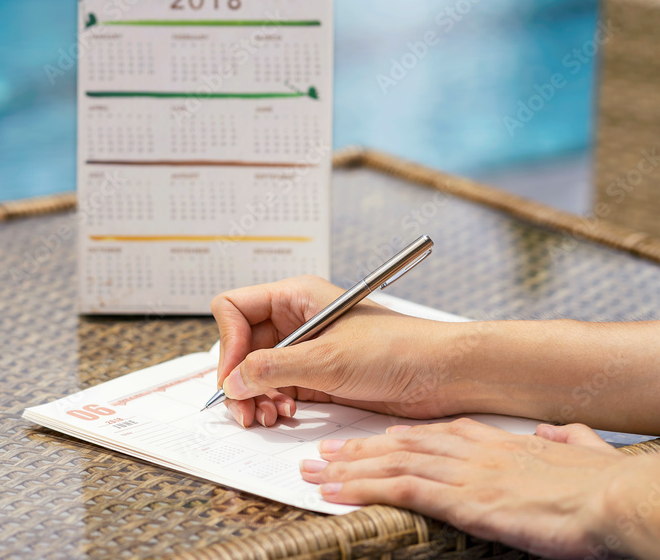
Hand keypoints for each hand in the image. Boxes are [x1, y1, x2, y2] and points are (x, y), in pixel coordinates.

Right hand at [211, 275, 463, 427]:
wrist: (442, 374)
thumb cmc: (396, 350)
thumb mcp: (328, 359)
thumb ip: (273, 369)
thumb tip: (232, 381)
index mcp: (294, 297)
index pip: (234, 309)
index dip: (228, 342)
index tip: (234, 375)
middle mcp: (294, 321)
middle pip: (241, 346)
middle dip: (238, 379)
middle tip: (243, 410)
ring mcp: (304, 350)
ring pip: (255, 371)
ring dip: (253, 396)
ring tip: (266, 417)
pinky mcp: (316, 377)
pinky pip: (276, 389)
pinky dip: (272, 404)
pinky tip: (284, 415)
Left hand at [299, 419, 629, 557]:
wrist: (616, 497)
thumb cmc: (604, 483)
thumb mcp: (582, 451)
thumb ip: (562, 439)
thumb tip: (552, 431)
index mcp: (496, 440)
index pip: (430, 432)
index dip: (394, 436)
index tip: (368, 439)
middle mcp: (472, 450)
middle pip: (400, 442)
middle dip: (357, 448)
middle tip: (321, 451)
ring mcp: (464, 472)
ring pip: (390, 463)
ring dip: (346, 468)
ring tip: (313, 471)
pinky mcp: (463, 499)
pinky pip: (399, 490)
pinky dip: (362, 489)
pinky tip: (334, 493)